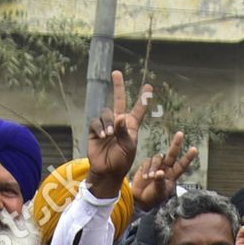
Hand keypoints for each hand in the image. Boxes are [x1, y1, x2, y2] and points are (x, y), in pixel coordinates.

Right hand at [86, 70, 151, 199]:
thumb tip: (120, 116)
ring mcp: (106, 126)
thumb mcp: (128, 147)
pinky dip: (99, 128)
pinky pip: (95, 122)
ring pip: (106, 113)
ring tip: (109, 135)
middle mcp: (119, 122)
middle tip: (116, 73)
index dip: (143, 98)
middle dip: (118, 86)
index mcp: (131, 126)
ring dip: (108, 123)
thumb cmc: (122, 161)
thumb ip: (124, 131)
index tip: (149, 86)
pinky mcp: (95, 131)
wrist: (107, 171)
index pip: (138, 109)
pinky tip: (102, 137)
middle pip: (119, 100)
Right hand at [130, 130, 197, 210]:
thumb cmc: (153, 198)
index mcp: (173, 175)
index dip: (188, 157)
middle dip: (176, 144)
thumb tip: (159, 172)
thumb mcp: (159, 192)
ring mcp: (157, 166)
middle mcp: (166, 168)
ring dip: (154, 166)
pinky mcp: (146, 165)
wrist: (140, 199)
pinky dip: (147, 169)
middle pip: (172, 154)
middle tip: (180, 134)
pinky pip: (148, 161)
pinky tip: (145, 177)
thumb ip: (160, 182)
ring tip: (150, 178)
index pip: (182, 165)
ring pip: (158, 158)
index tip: (195, 149)